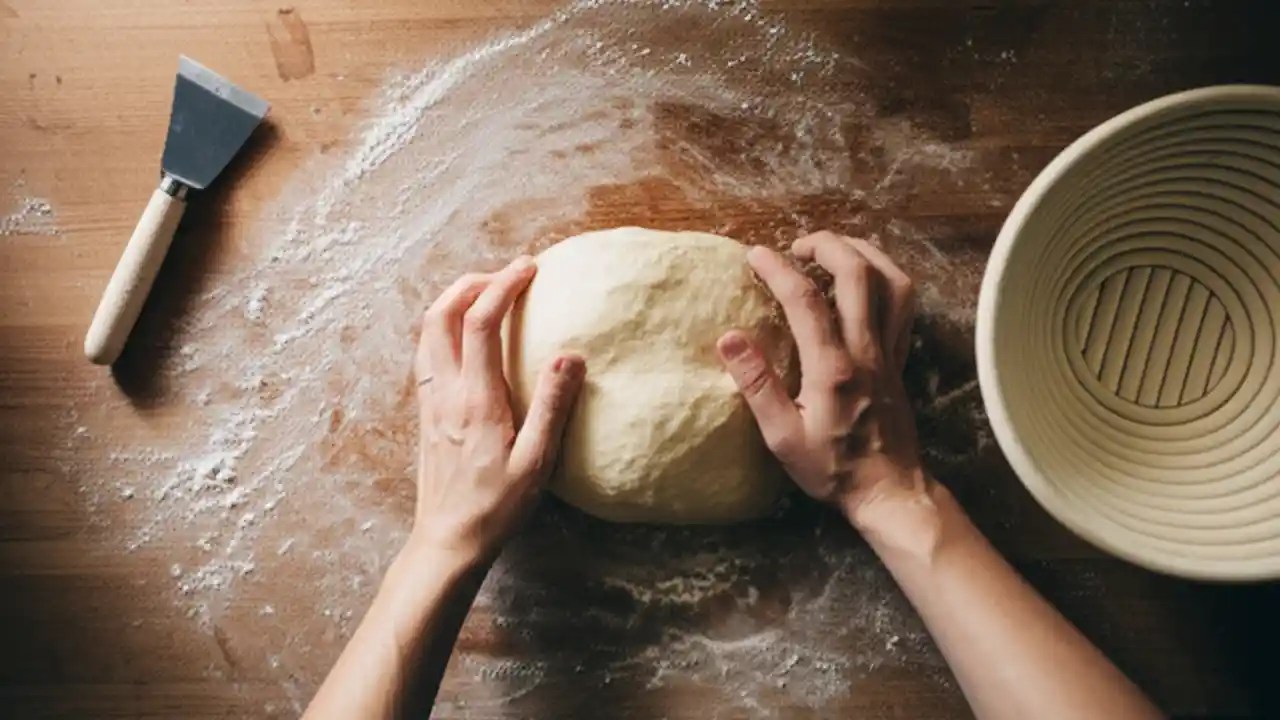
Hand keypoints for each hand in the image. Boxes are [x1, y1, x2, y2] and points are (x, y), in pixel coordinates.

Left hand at [411, 257, 584, 561]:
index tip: (529, 268)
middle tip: (503, 275)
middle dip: (470, 283)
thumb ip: (553, 406)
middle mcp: (446, 393)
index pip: (483, 323)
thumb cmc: (497, 508)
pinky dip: (444, 329)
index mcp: (476, 399)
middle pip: (441, 314)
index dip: (504, 286)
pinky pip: (427, 355)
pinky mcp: (426, 414)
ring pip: (427, 332)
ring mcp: (431, 402)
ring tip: (483, 295)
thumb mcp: (537, 462)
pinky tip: (466, 339)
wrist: (448, 540)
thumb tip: (571, 355)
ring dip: (452, 302)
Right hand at [717, 231, 927, 530]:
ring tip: (832, 251)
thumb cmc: (833, 469)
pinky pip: (903, 305)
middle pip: (858, 273)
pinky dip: (885, 278)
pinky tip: (863, 282)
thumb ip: (757, 385)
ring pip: (892, 281)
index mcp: (833, 368)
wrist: (891, 491)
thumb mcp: (782, 437)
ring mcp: (889, 352)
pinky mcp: (900, 359)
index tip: (754, 256)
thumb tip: (729, 339)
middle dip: (826, 245)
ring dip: (862, 253)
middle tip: (796, 247)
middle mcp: (866, 351)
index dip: (778, 269)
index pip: (805, 300)